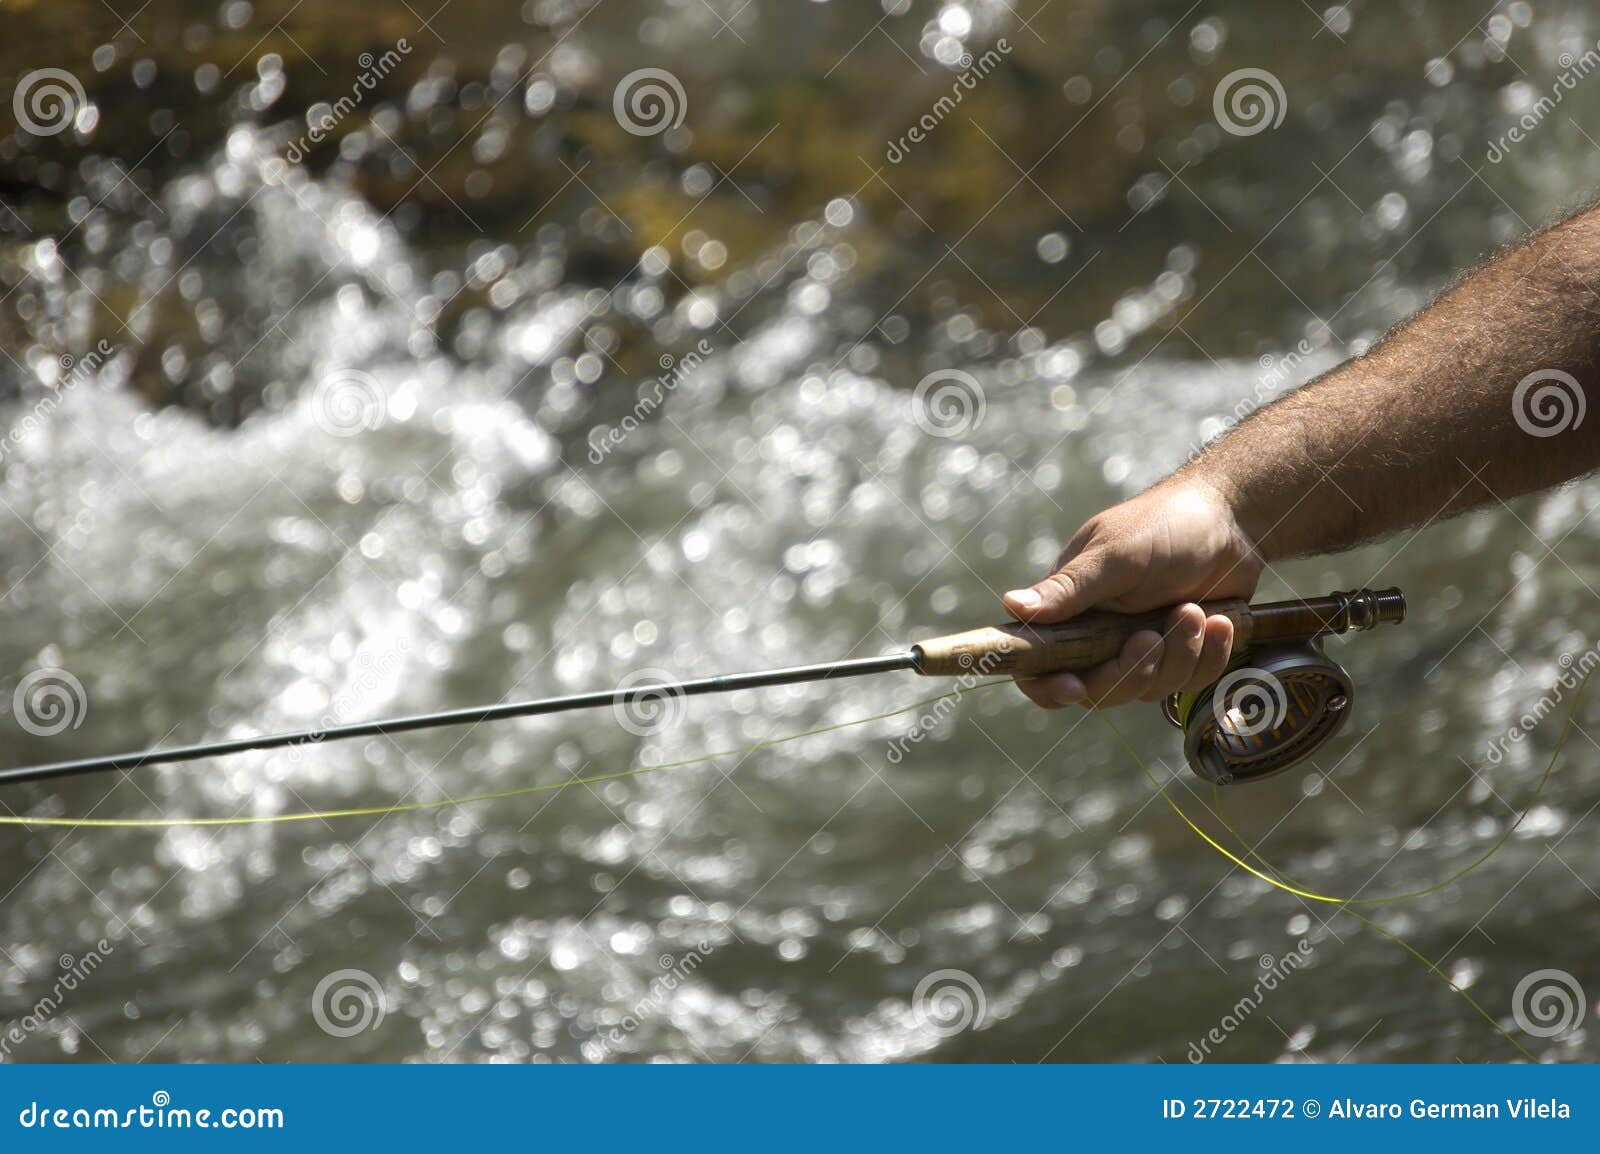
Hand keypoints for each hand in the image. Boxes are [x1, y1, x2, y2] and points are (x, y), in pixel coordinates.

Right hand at [1002, 481, 1262, 708]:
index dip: (1050, 687)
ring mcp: (1142, 647)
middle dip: (1131, 670)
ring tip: (1195, 611)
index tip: (1075, 686)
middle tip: (1152, 636)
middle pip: (1100, 690)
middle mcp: (1100, 635)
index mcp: (1070, 610)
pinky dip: (1210, 655)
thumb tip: (1011, 606)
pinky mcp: (1182, 653)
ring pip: (1150, 688)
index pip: (1041, 665)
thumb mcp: (1115, 555)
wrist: (1230, 519)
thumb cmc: (1164, 525)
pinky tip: (1220, 621)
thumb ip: (1068, 588)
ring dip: (1179, 655)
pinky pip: (1190, 681)